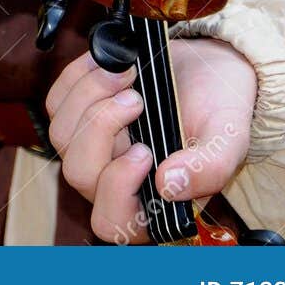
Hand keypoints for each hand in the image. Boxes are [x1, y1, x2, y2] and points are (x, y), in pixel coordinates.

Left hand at [45, 37, 256, 243]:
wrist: (210, 70)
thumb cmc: (220, 109)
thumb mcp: (228, 139)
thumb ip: (208, 168)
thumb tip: (169, 185)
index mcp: (151, 204)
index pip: (111, 221)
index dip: (117, 188)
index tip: (144, 149)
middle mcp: (113, 183)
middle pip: (79, 173)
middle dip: (100, 129)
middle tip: (136, 99)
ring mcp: (91, 150)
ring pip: (61, 136)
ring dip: (90, 97)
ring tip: (128, 72)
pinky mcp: (76, 116)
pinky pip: (55, 104)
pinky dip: (76, 78)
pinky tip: (108, 62)